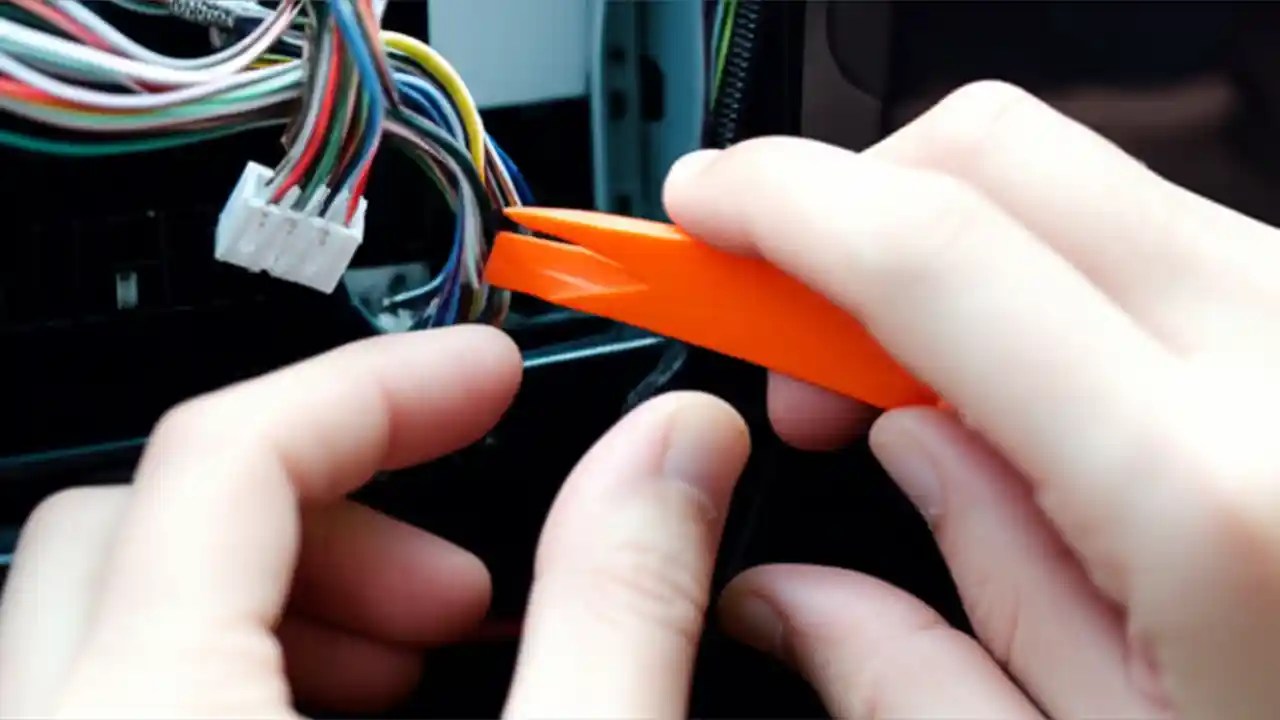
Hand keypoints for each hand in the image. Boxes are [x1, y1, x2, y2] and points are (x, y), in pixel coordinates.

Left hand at [0, 326, 751, 717]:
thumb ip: (615, 611)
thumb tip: (674, 458)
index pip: (228, 455)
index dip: (381, 386)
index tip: (483, 383)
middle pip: (146, 516)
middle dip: (329, 505)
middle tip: (460, 578)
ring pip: (120, 609)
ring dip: (283, 593)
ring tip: (417, 664)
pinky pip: (121, 693)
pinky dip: (239, 670)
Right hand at [664, 81, 1279, 718]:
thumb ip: (918, 649)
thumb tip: (801, 566)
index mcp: (1214, 496)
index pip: (932, 251)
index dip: (780, 208)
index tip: (703, 219)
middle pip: (1003, 157)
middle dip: (846, 210)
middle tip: (785, 339)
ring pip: (1081, 190)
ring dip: (947, 258)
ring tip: (910, 403)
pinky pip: (1157, 245)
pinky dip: (1044, 286)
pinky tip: (1026, 407)